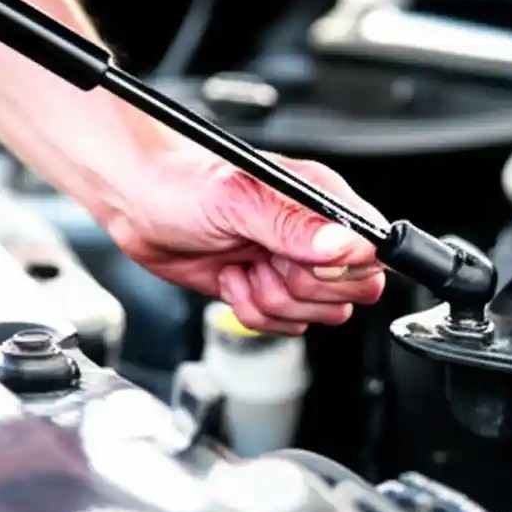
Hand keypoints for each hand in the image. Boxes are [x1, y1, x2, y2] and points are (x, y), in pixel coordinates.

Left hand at [104, 148, 386, 334]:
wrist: (139, 206)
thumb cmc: (183, 185)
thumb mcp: (238, 200)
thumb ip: (292, 226)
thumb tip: (341, 244)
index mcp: (322, 201)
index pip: (372, 249)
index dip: (342, 266)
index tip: (297, 259)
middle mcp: (316, 234)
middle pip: (353, 290)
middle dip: (301, 287)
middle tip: (265, 260)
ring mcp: (294, 265)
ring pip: (319, 314)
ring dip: (272, 301)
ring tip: (244, 267)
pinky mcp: (270, 290)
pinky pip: (286, 326)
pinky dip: (252, 311)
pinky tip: (233, 278)